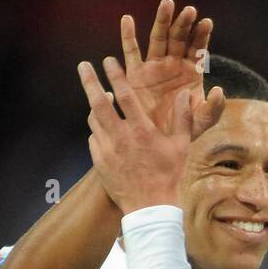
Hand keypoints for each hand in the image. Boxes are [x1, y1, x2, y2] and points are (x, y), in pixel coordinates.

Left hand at [77, 54, 223, 214]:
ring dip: (94, 106)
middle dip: (89, 81)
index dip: (116, 75)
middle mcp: (121, 137)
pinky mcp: (99, 162)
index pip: (125, 96)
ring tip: (97, 97)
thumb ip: (183, 119)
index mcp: (142, 131)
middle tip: (83, 66)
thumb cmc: (168, 176)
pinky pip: (93, 139)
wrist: (150, 207)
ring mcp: (107, 150)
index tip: (108, 61)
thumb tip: (184, 95)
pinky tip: (103, 129)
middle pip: (99, 103)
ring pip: (94, 120)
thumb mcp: (181, 147)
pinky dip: (97, 130)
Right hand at [121, 0, 223, 137]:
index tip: (206, 23)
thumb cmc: (182, 130)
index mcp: (191, 72)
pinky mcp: (135, 73)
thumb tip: (219, 90)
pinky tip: (127, 20)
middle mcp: (173, 64)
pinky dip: (128, 35)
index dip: (202, 36)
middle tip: (189, 10)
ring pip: (157, 38)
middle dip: (184, 24)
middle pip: (179, 38)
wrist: (157, 141)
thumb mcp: (202, 122)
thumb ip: (213, 108)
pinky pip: (131, 52)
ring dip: (162, 21)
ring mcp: (154, 66)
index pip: (198, 49)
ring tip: (167, 4)